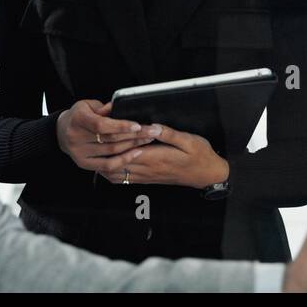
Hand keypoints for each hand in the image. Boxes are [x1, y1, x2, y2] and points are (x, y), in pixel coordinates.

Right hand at [56, 100, 154, 173]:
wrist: (62, 131)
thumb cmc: (80, 115)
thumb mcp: (89, 105)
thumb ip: (105, 108)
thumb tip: (122, 107)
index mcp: (78, 119)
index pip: (101, 125)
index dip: (121, 126)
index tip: (138, 126)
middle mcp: (76, 137)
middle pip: (110, 139)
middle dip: (135, 135)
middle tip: (152, 131)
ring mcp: (79, 153)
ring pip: (111, 152)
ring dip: (133, 146)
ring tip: (148, 140)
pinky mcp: (83, 163)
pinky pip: (107, 166)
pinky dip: (123, 160)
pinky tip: (136, 153)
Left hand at [96, 124, 227, 189]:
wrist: (207, 175)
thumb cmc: (200, 156)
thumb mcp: (189, 140)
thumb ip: (169, 134)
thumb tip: (153, 126)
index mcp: (156, 157)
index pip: (130, 148)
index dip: (118, 139)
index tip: (111, 127)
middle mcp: (148, 169)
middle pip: (119, 161)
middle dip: (108, 150)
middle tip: (99, 136)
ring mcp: (147, 176)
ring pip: (118, 173)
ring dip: (106, 162)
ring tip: (99, 149)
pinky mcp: (148, 180)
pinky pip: (125, 180)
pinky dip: (112, 172)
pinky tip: (107, 164)